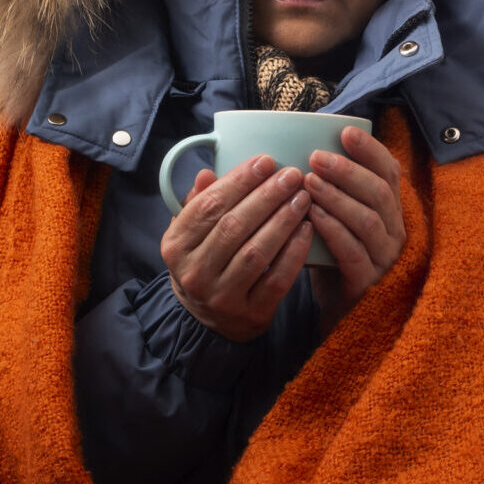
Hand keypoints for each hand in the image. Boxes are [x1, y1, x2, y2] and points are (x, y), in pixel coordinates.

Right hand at [161, 155, 312, 340]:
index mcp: (175, 246)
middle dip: (267, 196)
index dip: (239, 181)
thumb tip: (207, 173)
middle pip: (234, 226)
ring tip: (303, 197)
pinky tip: (308, 229)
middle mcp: (194, 273)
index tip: (266, 161)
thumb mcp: (191, 236)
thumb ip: (199, 204)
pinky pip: (277, 278)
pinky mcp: (251, 313)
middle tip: (292, 175)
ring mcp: (222, 296)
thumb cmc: (205, 265)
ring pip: (256, 251)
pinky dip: (294, 252)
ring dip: (283, 220)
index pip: (208, 206)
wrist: (211, 322)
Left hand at [302, 124, 405, 333]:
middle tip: (316, 156)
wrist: (342, 317)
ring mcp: (384, 259)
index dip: (370, 151)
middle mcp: (394, 233)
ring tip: (308, 182)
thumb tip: (294, 153)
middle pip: (380, 193)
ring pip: (368, 219)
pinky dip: (332, 229)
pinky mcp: (368, 283)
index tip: (344, 131)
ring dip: (337, 197)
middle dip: (347, 170)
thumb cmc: (335, 263)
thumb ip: (328, 194)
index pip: (389, 173)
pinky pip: (353, 251)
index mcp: (389, 212)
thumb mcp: (337, 223)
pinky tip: (310, 215)